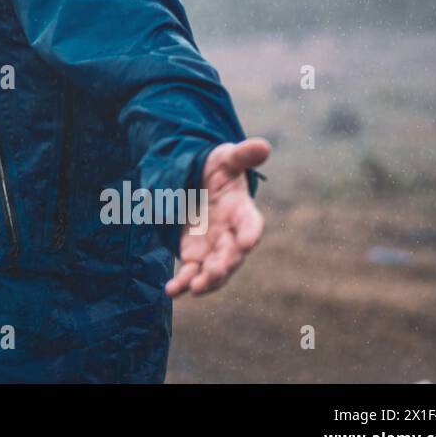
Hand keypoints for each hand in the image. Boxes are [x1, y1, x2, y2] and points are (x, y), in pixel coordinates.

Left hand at [165, 137, 269, 297]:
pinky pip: (191, 272)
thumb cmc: (218, 169)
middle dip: (226, 264)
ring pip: (214, 270)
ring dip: (207, 280)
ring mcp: (213, 247)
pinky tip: (172, 291)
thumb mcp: (227, 158)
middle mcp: (231, 233)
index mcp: (242, 210)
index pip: (252, 223)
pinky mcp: (194, 254)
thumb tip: (263, 145)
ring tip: (196, 289)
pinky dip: (183, 283)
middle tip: (217, 271)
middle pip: (233, 254)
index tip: (249, 241)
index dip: (251, 232)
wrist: (199, 182)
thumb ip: (242, 155)